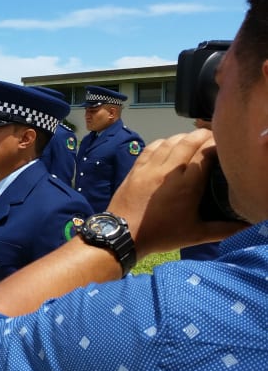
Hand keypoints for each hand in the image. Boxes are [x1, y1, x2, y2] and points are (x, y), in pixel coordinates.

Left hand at [107, 129, 246, 257]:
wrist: (123, 234)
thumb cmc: (162, 234)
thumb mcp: (196, 234)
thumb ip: (224, 229)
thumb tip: (247, 226)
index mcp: (187, 184)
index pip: (205, 153)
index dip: (216, 146)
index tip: (224, 147)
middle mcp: (169, 170)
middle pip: (188, 141)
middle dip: (203, 136)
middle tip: (213, 138)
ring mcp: (150, 167)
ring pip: (170, 141)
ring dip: (183, 137)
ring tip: (193, 140)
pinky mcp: (136, 167)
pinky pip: (152, 147)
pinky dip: (163, 142)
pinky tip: (169, 144)